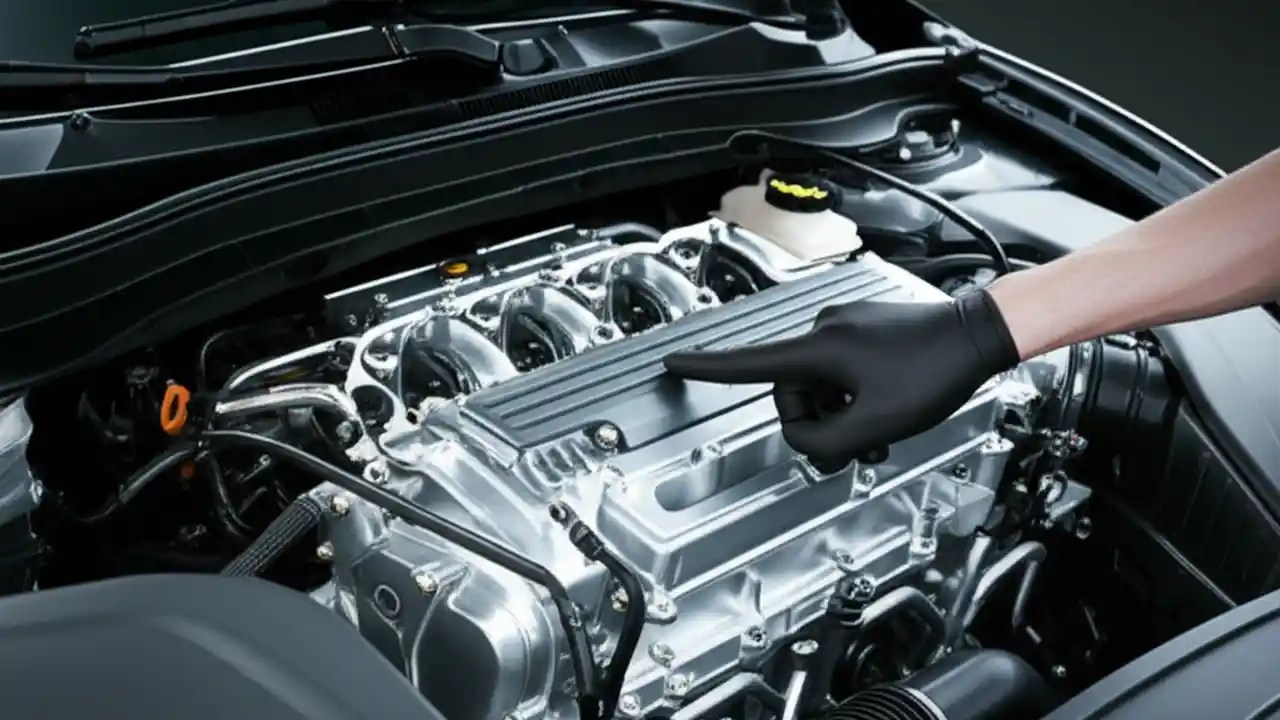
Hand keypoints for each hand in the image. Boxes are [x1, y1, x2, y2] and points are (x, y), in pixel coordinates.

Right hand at [662, 290, 1019, 471]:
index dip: (705, 367)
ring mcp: (843, 328)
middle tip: (859, 444)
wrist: (976, 336)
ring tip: (877, 430)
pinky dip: (853, 396)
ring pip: (818, 386)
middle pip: (792, 393)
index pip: (749, 364)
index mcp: (818, 350)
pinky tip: (882, 409)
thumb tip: (803, 441)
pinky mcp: (861, 329)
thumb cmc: (932, 375)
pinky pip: (839, 371)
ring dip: (841, 413)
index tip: (672, 362)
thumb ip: (827, 443)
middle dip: (820, 422)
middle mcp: (823, 331)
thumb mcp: (876, 427)